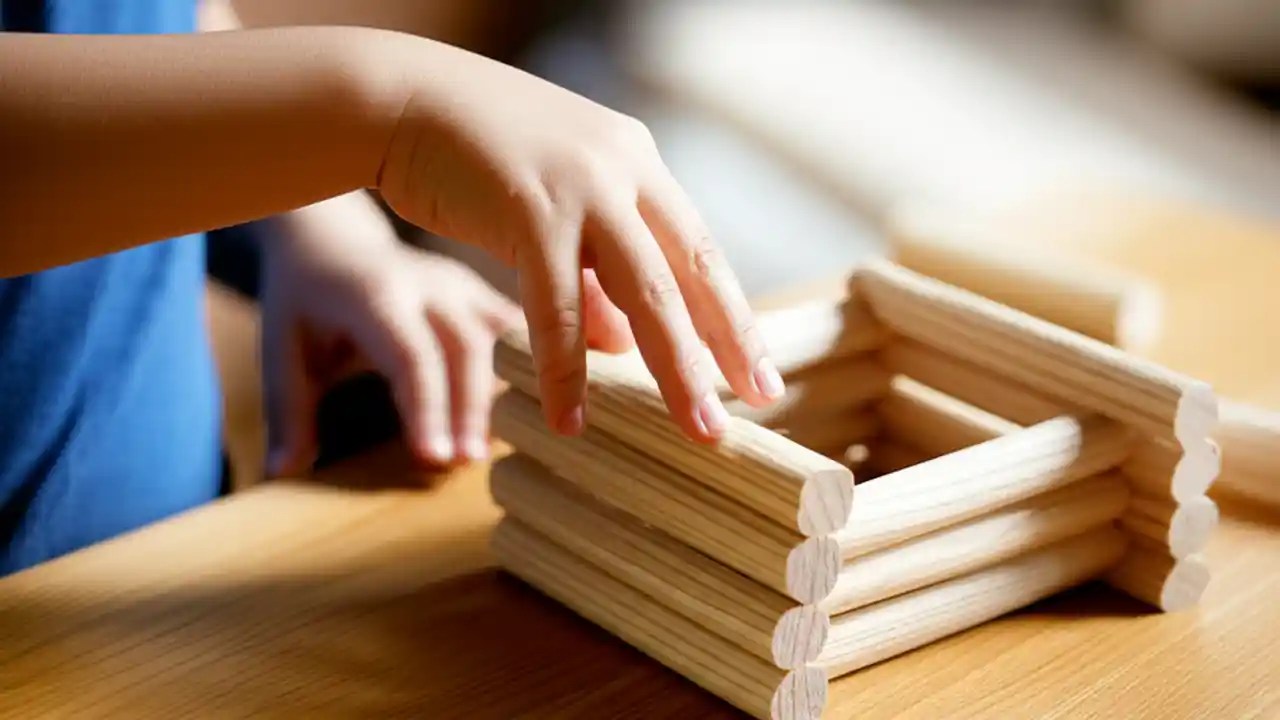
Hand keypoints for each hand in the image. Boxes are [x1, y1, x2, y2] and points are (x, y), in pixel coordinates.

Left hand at [261, 211, 519, 475]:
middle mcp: (427, 284)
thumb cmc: (305, 302)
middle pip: (464, 347)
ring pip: (500, 338)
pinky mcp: (481, 293)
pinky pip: (517, 329)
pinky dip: (532, 365)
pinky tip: (548, 405)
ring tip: (512, 445)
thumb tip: (282, 472)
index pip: (409, 355)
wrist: (333, 240)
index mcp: (375, 296)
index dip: (426, 407)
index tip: (434, 459)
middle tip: (467, 462)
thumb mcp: (283, 348)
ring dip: (508, 392)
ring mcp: (461, 285)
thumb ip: (287, 409)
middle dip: (470, 408)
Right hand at [377, 45, 783, 441]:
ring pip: (646, 292)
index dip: (733, 314)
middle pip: (692, 271)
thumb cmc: (475, 156)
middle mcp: (624, 169)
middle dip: (729, 344)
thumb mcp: (552, 209)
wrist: (400, 98)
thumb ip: (593, 272)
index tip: (758, 369)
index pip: (700, 249)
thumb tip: (624, 343)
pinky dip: (566, 369)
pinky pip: (558, 306)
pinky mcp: (530, 208)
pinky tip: (572, 418)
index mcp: (636, 162)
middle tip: (758, 403)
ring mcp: (582, 185)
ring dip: (676, 368)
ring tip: (698, 428)